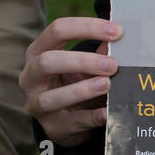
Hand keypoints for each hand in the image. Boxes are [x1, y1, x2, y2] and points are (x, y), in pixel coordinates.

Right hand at [20, 16, 122, 147]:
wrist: (64, 118)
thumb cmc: (73, 81)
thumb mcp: (82, 64)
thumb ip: (100, 51)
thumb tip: (124, 39)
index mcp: (38, 51)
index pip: (57, 30)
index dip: (87, 27)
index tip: (116, 31)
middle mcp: (31, 76)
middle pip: (47, 62)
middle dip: (82, 61)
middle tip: (112, 64)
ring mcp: (37, 103)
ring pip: (52, 97)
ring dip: (82, 90)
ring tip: (107, 84)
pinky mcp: (51, 126)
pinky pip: (72, 122)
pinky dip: (92, 117)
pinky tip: (108, 112)